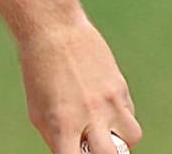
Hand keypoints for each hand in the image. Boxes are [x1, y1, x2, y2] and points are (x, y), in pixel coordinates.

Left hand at [18, 15, 141, 153]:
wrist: (54, 29)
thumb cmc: (39, 74)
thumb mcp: (38, 111)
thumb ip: (57, 138)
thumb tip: (75, 153)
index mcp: (63, 123)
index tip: (74, 152)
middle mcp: (90, 114)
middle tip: (93, 144)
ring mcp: (110, 100)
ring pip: (132, 137)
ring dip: (120, 137)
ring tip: (103, 126)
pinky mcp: (121, 87)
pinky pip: (129, 113)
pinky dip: (119, 116)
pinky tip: (102, 102)